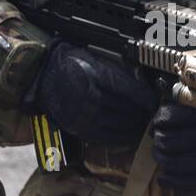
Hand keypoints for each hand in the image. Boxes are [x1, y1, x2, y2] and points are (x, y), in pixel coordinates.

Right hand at [22, 42, 158, 146]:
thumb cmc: (68, 61)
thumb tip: (140, 84)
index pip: (128, 90)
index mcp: (94, 74)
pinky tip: (128, 137)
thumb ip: (114, 70)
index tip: (154, 102)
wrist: (41, 72)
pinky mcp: (77, 125)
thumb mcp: (92, 58)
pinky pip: (103, 136)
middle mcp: (89, 94)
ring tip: (143, 125)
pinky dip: (118, 138)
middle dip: (141, 113)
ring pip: (116, 122)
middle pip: (124, 108)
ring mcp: (82, 111)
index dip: (144, 98)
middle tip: (152, 115)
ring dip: (133, 126)